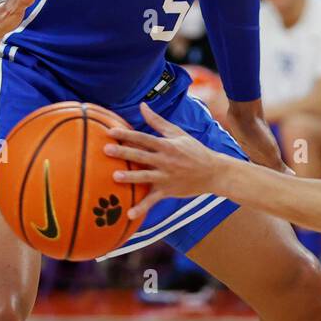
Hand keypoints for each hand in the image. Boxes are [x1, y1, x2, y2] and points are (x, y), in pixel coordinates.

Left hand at [105, 103, 233, 220]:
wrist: (214, 172)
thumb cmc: (194, 150)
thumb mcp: (178, 133)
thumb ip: (157, 121)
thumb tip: (142, 106)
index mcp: (167, 145)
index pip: (144, 138)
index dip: (128, 134)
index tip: (111, 131)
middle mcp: (166, 161)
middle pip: (141, 156)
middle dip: (124, 153)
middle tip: (106, 149)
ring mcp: (166, 177)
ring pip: (146, 177)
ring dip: (131, 177)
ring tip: (115, 177)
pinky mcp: (168, 191)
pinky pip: (153, 200)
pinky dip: (142, 208)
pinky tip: (129, 214)